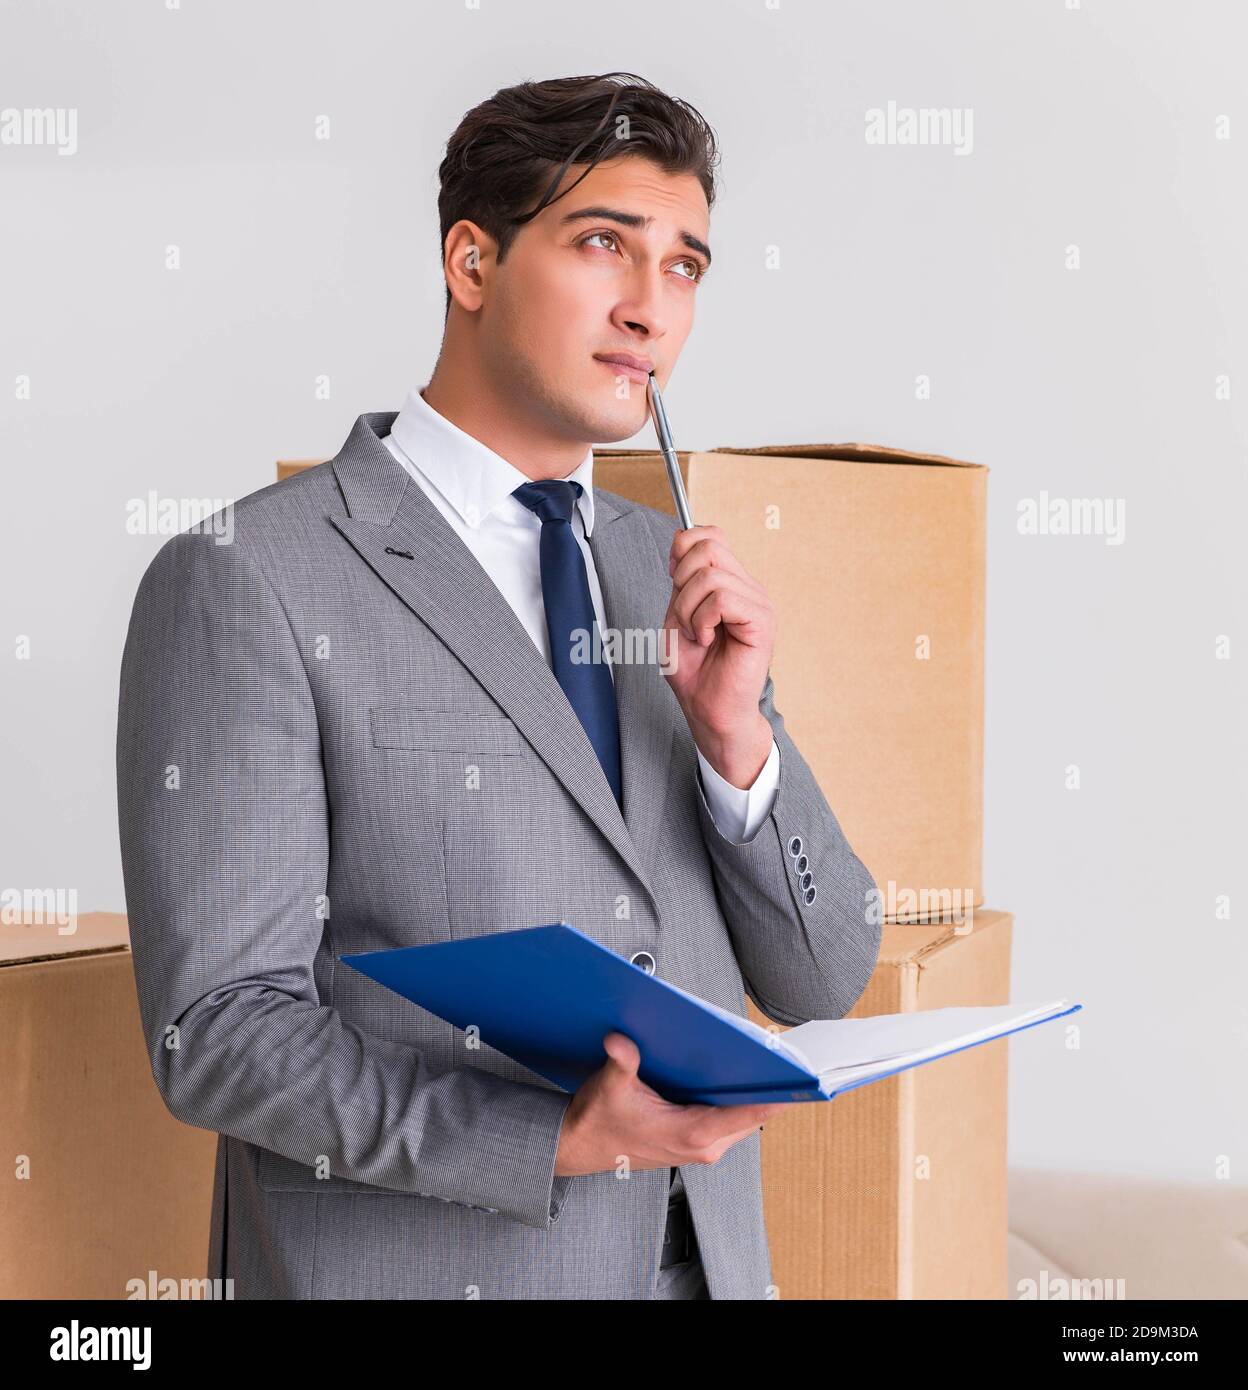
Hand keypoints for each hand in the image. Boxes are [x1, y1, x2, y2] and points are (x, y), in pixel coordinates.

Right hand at [553, 1032, 793, 1177]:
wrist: (579, 1148)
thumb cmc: (597, 1124)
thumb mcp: (609, 1088)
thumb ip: (621, 1064)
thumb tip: (621, 1041)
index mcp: (693, 1134)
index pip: (752, 1112)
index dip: (781, 1092)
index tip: (804, 1073)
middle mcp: (705, 1145)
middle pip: (756, 1112)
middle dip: (773, 1084)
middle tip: (792, 1052)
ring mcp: (703, 1145)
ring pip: (746, 1116)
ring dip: (755, 1091)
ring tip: (769, 1057)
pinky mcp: (697, 1141)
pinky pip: (731, 1118)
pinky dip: (738, 1097)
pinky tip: (735, 1072)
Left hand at [662, 524, 775, 786]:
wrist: (709, 711)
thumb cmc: (695, 671)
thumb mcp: (676, 614)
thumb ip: (681, 579)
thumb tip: (681, 540)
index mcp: (730, 583)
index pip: (709, 535)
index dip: (682, 552)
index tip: (674, 585)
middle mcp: (748, 588)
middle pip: (708, 547)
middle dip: (681, 582)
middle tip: (686, 619)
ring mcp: (758, 603)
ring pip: (710, 575)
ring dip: (688, 609)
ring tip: (696, 635)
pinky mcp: (761, 621)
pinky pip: (722, 599)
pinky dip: (701, 620)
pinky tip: (706, 640)